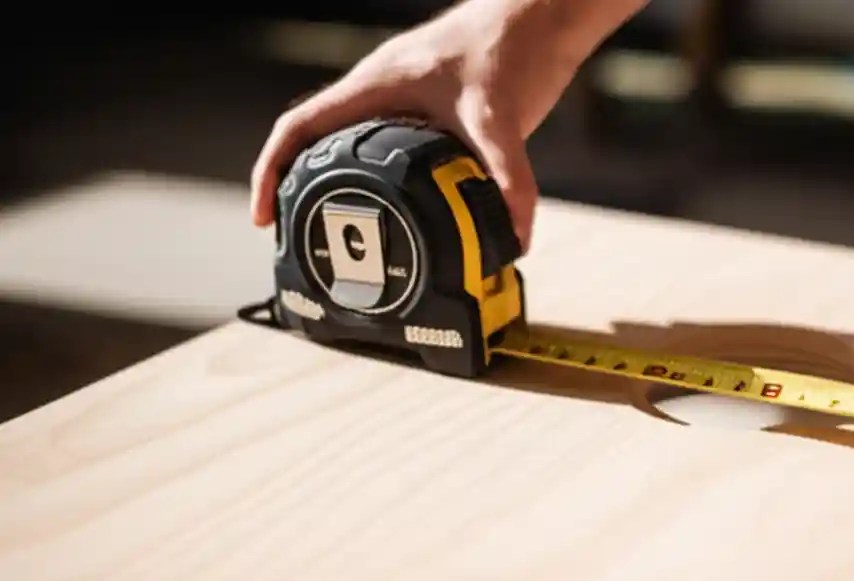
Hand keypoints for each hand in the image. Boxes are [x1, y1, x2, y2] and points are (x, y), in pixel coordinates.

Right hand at [250, 0, 647, 246]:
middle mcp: (381, 92)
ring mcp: (405, 99)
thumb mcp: (504, 120)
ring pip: (355, 145)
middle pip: (318, 141)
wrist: (542, 15)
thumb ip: (510, 181)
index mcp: (375, 88)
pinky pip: (392, 149)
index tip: (265, 215)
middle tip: (302, 235)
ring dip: (342, 185)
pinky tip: (405, 213)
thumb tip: (516, 240)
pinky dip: (387, 181)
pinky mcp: (433, 109)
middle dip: (300, 187)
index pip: (299, 127)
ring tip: (340, 234)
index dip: (272, 171)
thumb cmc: (511, 47)